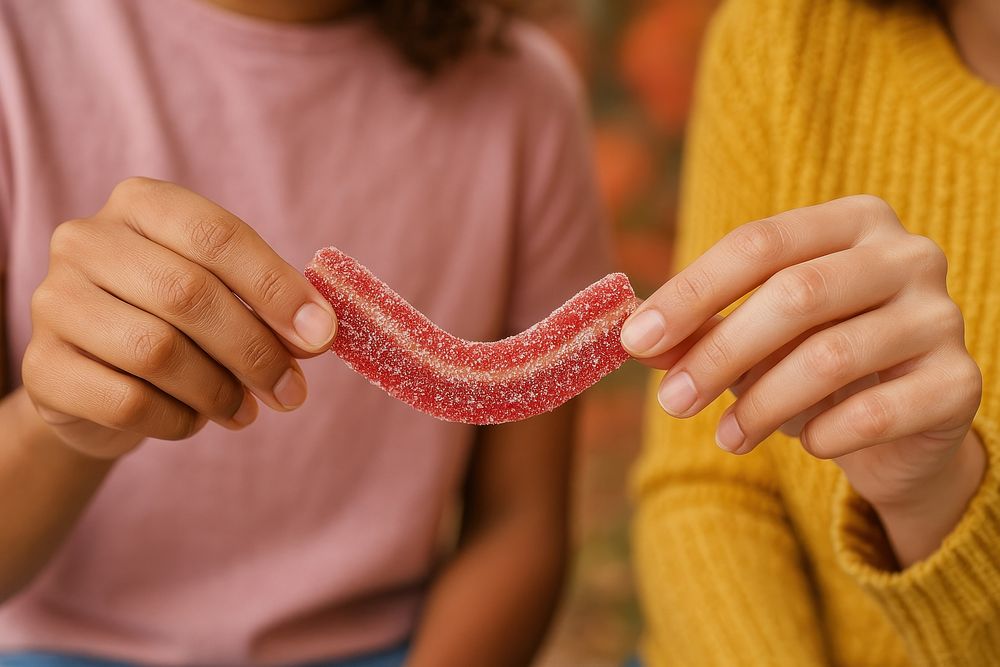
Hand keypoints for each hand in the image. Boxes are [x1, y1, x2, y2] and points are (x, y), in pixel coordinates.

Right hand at [23, 178, 337, 459]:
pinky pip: (127, 402)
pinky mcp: (41, 368)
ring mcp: (54, 301)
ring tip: (245, 411)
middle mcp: (86, 240)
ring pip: (156, 351)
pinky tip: (195, 420)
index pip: (216, 235)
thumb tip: (319, 332)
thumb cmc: (177, 323)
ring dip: (219, 391)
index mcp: (141, 204)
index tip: (323, 335)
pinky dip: (178, 420)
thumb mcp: (226, 298)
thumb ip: (270, 307)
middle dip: (255, 350)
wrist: (97, 378)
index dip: (277, 287)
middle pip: (188, 294)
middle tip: (292, 392)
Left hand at [622, 196, 984, 562]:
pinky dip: (823, 435)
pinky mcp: (960, 383)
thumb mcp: (753, 339)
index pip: (759, 242)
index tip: (636, 340)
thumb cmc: (815, 360)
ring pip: (831, 356)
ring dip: (762, 403)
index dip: (692, 292)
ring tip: (726, 436)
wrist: (901, 424)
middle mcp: (908, 254)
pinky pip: (875, 412)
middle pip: (795, 294)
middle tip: (671, 402)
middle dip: (720, 352)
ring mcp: (941, 315)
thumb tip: (636, 341)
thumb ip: (701, 332)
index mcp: (852, 221)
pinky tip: (805, 444)